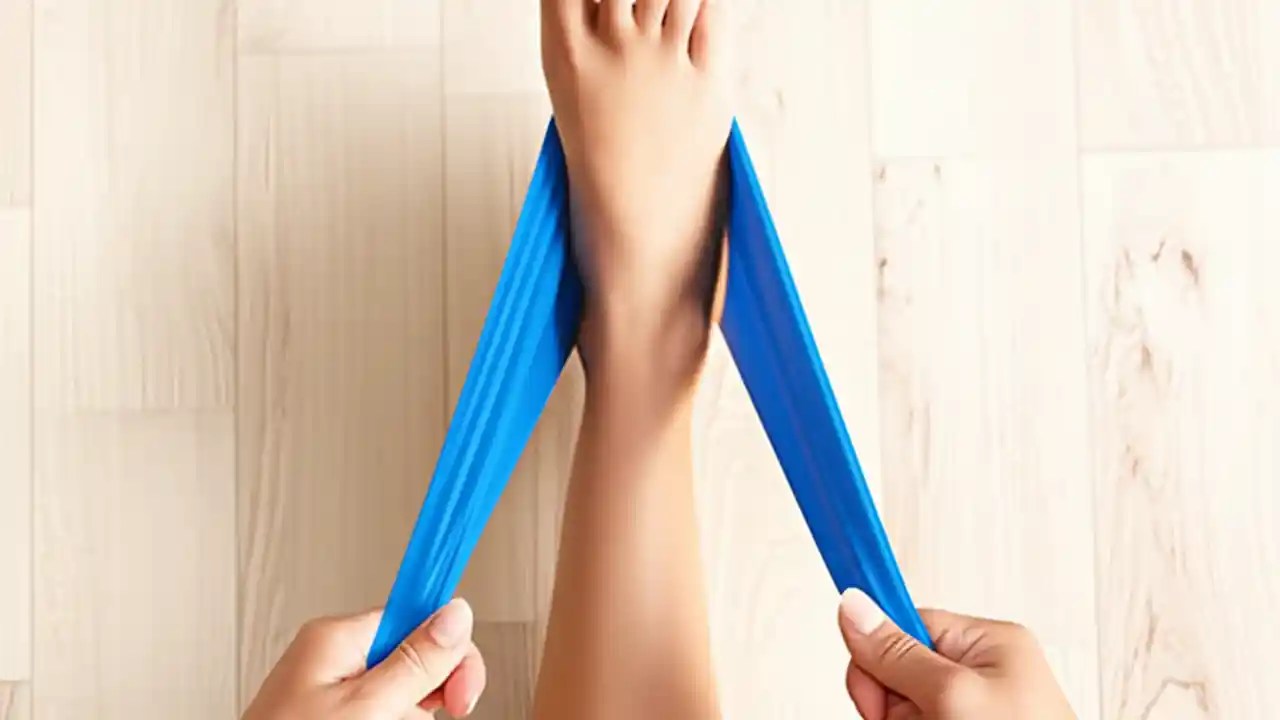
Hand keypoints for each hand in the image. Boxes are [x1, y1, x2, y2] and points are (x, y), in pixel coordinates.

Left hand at [243, 598, 485, 719]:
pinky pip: (384, 717)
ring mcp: (334, 695)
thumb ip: (415, 661)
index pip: (415, 615)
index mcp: (337, 639)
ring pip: (403, 701)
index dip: (447, 647)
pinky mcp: (336, 719)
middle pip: (414, 662)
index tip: (463, 687)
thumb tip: (457, 612)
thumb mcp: (366, 709)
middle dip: (425, 699)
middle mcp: (335, 659)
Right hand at [838, 589, 1074, 719]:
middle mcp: (979, 675)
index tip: (873, 691)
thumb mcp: (953, 696)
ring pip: (899, 713)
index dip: (880, 657)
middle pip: (895, 675)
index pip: (905, 625)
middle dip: (892, 708)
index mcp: (987, 644)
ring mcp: (969, 713)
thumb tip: (854, 606)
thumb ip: (898, 654)